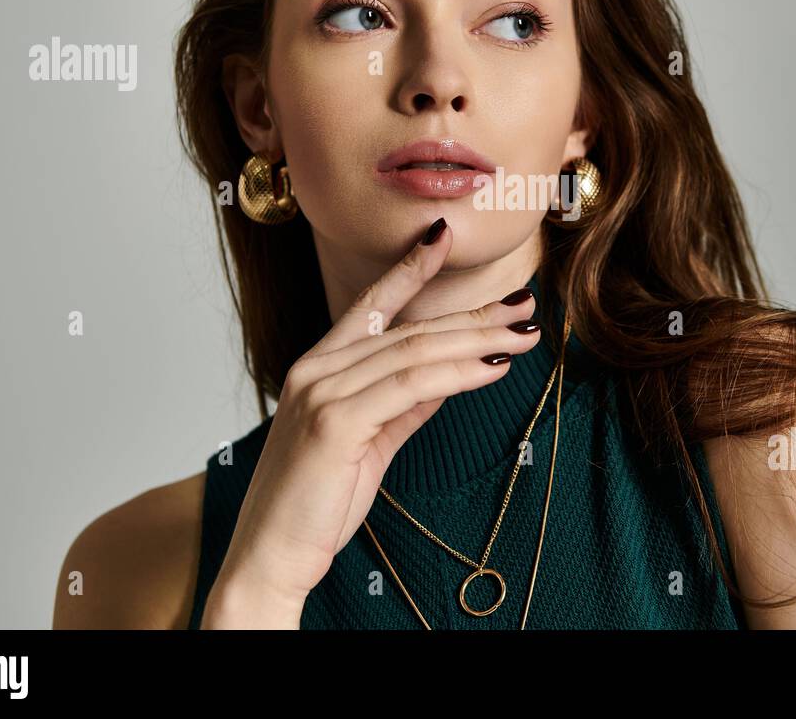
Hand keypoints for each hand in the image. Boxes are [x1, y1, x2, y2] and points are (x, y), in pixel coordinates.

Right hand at [201, 219, 540, 627]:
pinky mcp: (334, 421)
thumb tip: (448, 373)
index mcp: (319, 367)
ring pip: (414, 351)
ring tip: (523, 334)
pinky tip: (493, 368)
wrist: (271, 557)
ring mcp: (321, 391)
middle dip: (473, 314)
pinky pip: (410, 386)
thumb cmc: (315, 504)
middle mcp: (316, 369)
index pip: (372, 305)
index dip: (409, 269)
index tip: (443, 238)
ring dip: (477, 340)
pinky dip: (458, 374)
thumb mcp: (370, 441)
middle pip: (409, 329)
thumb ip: (404, 403)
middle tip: (524, 305)